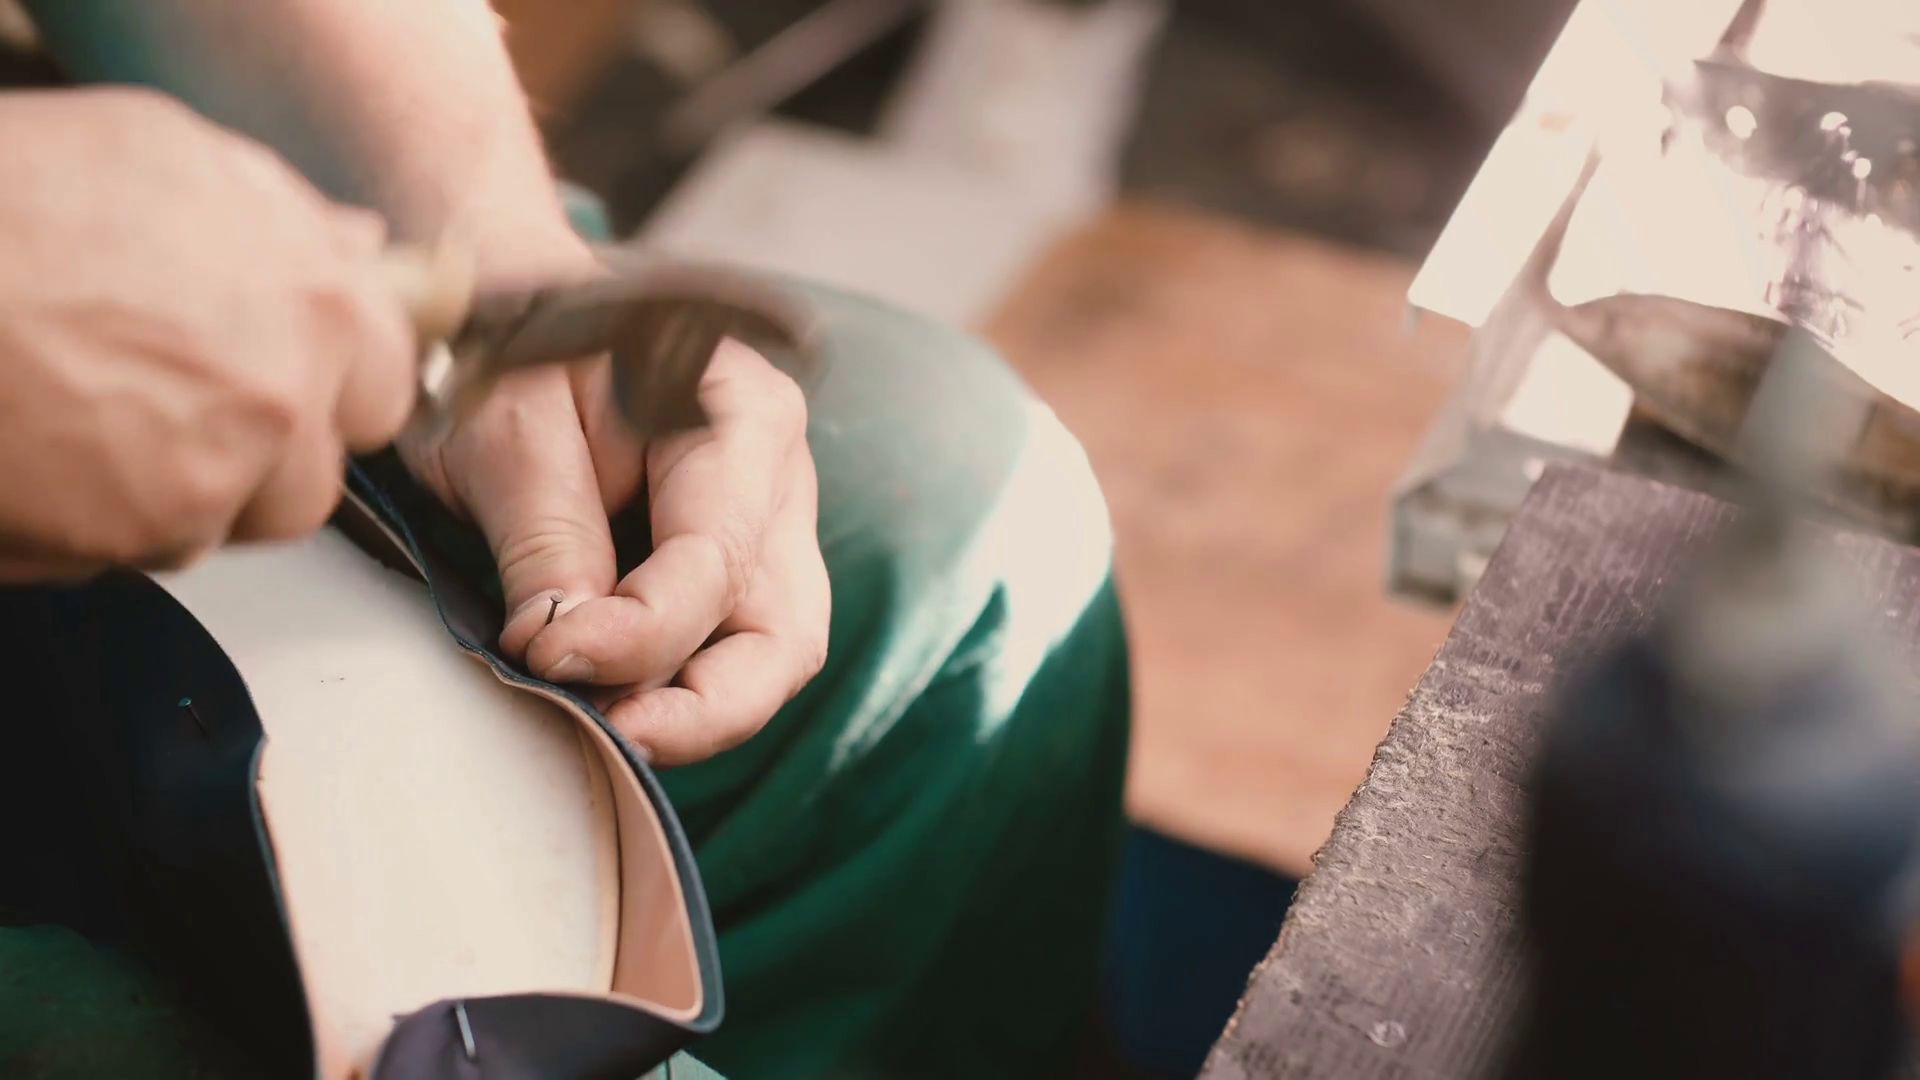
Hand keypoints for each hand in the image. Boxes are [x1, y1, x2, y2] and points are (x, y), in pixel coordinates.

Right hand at [0, 88, 415, 578]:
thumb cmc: (2, 215)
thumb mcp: (156, 157)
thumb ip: (279, 217)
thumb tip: (356, 247)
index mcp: (310, 283)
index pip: (389, 363)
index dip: (333, 370)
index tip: (296, 371)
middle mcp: (289, 374)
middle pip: (330, 452)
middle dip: (277, 443)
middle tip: (179, 400)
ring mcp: (233, 460)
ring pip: (257, 510)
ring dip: (201, 488)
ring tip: (100, 423)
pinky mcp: (162, 527)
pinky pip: (174, 546)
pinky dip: (122, 521)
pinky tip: (63, 458)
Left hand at [405, 324, 829, 766]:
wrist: (516, 304)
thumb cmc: (512, 352)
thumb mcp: (506, 429)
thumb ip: (548, 537)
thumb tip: (567, 654)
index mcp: (744, 418)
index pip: (714, 561)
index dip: (634, 631)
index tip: (540, 652)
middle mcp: (779, 479)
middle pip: (786, 633)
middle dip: (708, 709)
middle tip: (617, 741)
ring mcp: (767, 527)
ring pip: (771, 656)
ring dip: (695, 709)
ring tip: (607, 731)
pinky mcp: (735, 564)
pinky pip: (730, 650)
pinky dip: (677, 688)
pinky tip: (612, 701)